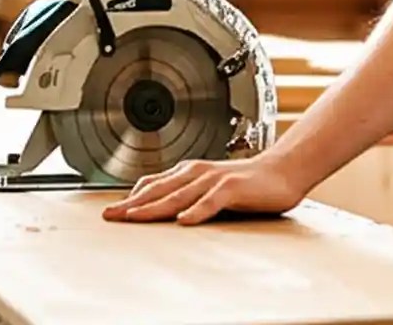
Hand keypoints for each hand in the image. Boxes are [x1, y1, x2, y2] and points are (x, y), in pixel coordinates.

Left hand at [101, 153, 306, 224]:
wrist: (281, 171)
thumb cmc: (247, 181)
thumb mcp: (210, 187)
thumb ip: (189, 194)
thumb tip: (164, 209)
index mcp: (190, 172)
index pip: (153, 184)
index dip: (131, 198)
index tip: (112, 211)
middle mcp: (198, 172)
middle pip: (158, 190)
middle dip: (132, 203)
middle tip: (111, 215)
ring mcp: (215, 179)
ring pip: (179, 195)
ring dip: (154, 207)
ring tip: (134, 217)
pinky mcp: (233, 188)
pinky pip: (211, 201)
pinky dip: (197, 210)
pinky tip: (184, 220)